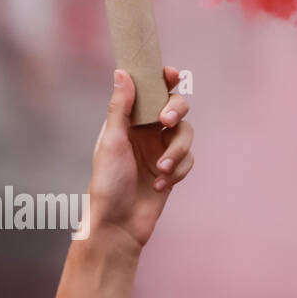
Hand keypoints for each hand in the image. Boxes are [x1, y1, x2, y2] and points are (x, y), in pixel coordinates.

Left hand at [89, 68, 195, 249]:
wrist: (118, 225)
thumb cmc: (107, 184)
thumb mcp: (111, 142)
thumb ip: (120, 107)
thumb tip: (122, 72)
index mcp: (129, 122)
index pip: (150, 92)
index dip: (163, 80)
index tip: (172, 75)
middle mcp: (147, 133)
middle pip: (176, 108)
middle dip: (176, 112)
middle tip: (167, 122)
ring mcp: (161, 150)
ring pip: (186, 134)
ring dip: (177, 151)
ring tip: (162, 169)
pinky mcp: (173, 170)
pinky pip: (189, 160)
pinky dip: (178, 171)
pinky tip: (160, 185)